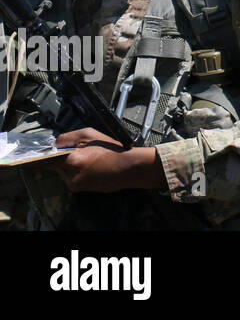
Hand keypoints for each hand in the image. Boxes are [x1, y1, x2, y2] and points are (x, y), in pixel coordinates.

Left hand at [40, 128, 165, 192]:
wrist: (129, 168)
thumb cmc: (113, 150)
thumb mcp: (90, 134)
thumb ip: (68, 137)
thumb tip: (55, 144)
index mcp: (72, 160)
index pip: (44, 161)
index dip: (35, 158)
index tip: (27, 158)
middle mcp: (70, 175)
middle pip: (55, 165)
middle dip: (63, 158)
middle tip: (80, 151)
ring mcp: (75, 184)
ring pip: (64, 172)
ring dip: (71, 165)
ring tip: (91, 159)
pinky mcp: (80, 189)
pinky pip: (72, 178)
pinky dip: (78, 172)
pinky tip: (93, 167)